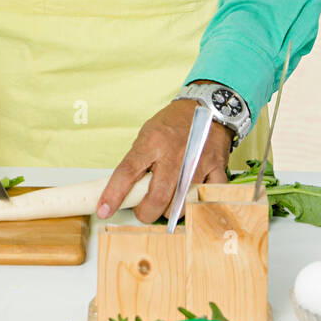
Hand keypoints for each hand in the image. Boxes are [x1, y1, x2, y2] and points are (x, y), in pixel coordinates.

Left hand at [96, 100, 233, 223]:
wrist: (207, 107)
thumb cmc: (173, 123)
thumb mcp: (148, 134)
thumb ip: (138, 161)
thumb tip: (124, 190)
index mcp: (151, 142)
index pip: (127, 172)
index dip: (113, 195)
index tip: (104, 210)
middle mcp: (174, 153)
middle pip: (157, 198)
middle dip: (146, 213)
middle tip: (144, 211)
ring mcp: (197, 162)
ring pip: (181, 204)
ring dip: (170, 211)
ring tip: (166, 203)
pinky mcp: (216, 168)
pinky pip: (205, 198)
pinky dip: (195, 203)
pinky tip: (189, 197)